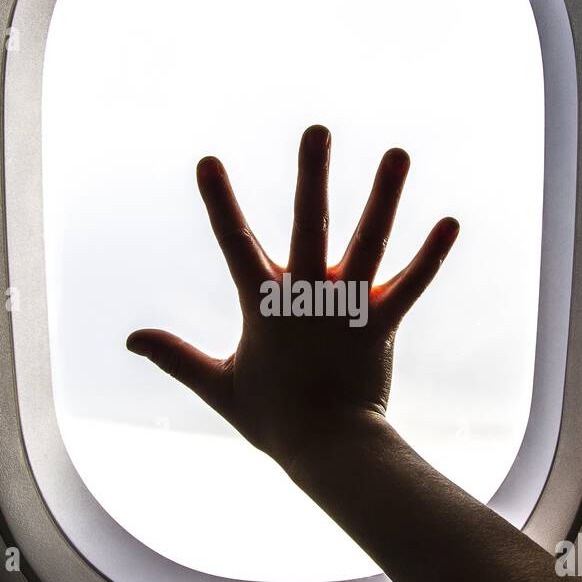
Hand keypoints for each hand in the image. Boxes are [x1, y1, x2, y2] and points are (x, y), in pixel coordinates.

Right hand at [126, 124, 458, 473]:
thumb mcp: (217, 386)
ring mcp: (350, 307)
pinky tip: (451, 220)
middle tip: (317, 130)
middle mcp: (310, 296)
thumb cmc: (272, 420)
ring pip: (370, 241)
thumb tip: (130, 338)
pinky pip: (412, 284)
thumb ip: (175, 357)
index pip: (235, 245)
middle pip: (311, 225)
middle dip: (313, 175)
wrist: (329, 451)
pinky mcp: (383, 323)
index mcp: (265, 306)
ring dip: (384, 196)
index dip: (220, 203)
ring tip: (398, 153)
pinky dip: (432, 254)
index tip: (208, 162)